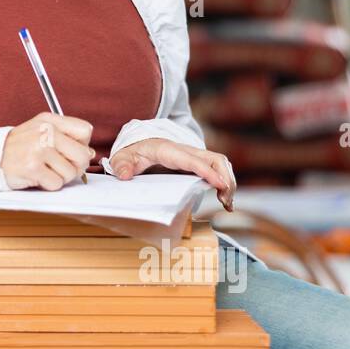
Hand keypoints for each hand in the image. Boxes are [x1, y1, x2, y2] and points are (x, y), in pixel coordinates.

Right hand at [0, 112, 94, 190]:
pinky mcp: (32, 168)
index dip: (82, 144)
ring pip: (71, 173)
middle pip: (82, 155)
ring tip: (44, 170)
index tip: (69, 149)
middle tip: (60, 166)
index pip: (85, 130)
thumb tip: (90, 154)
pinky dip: (48, 184)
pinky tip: (37, 176)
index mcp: (49, 120)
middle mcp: (45, 131)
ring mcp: (38, 149)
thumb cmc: (20, 147)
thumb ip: (66, 138)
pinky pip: (56, 183)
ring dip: (59, 177)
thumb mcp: (41, 131)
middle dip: (75, 166)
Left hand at [108, 138, 235, 210]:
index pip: (191, 160)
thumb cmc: (134, 152)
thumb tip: (123, 175)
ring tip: (226, 203)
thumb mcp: (123, 157)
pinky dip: (226, 183)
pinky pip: (218, 169)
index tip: (220, 185)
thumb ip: (121, 165)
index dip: (207, 171)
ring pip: (220, 163)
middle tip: (224, 200)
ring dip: (228, 181)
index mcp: (168, 151)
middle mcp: (186, 151)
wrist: (141, 144)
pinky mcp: (198, 163)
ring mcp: (194, 156)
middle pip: (214, 159)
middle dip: (225, 177)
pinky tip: (226, 201)